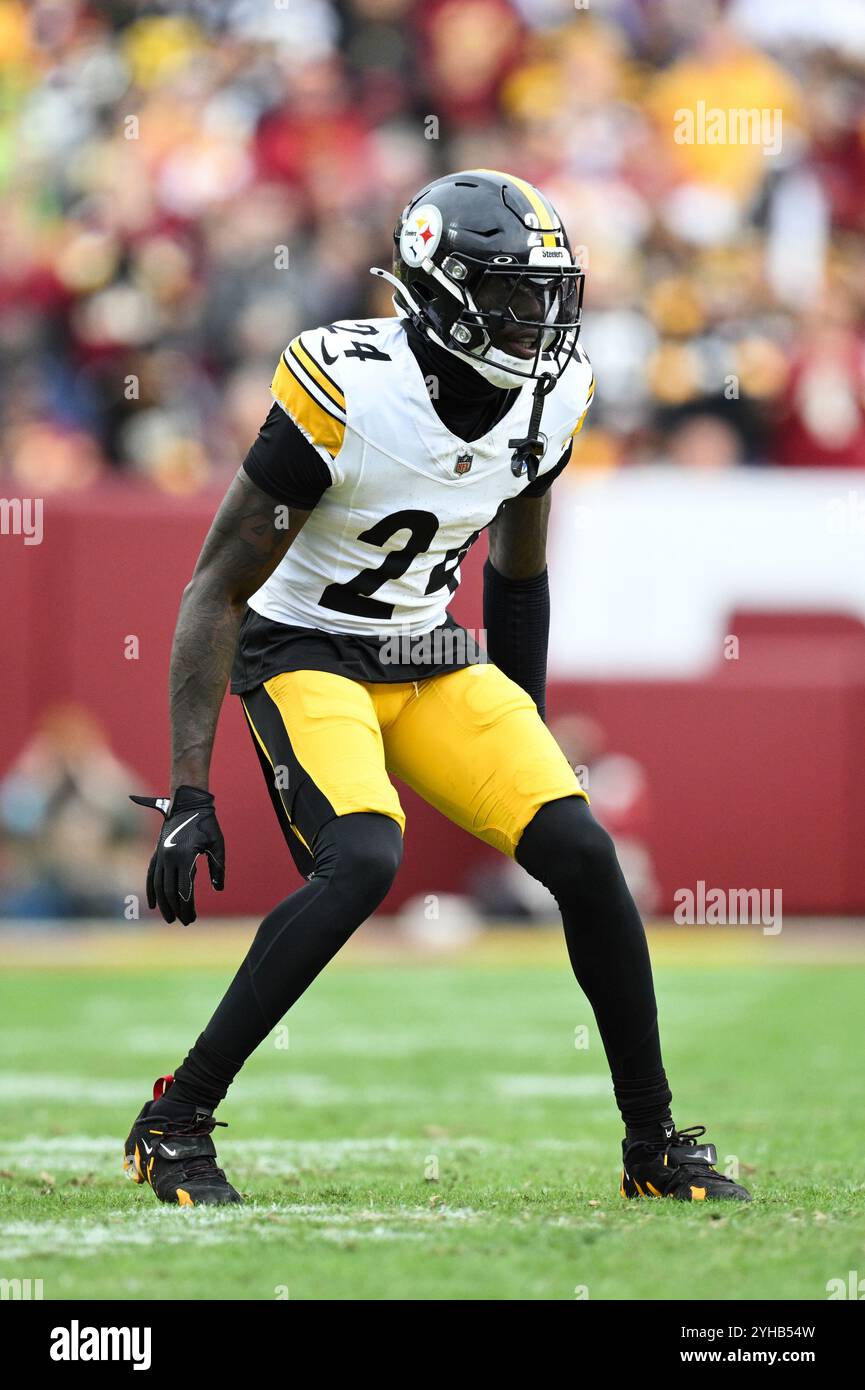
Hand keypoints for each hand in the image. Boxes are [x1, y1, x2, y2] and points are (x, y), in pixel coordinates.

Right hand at [130, 785, 224, 924]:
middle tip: (184, 922)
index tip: (192, 918)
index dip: (187, 906)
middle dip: (176, 909)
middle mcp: (169, 857)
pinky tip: (153, 904)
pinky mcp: (157, 853)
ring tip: (170, 918)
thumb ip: (218, 867)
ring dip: (163, 904)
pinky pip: (151, 875)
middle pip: (169, 891)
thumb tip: (218, 888)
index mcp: (185, 856)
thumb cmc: (207, 824)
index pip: (183, 889)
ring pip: (158, 885)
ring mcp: (160, 855)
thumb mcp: (218, 845)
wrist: (188, 804)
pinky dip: (151, 890)